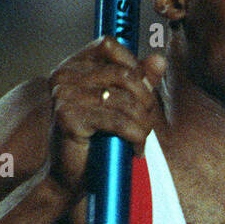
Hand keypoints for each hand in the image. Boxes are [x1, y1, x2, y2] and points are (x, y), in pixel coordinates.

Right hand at [46, 37, 166, 200]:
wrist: (67, 178)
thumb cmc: (93, 142)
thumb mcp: (117, 105)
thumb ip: (138, 79)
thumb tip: (159, 58)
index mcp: (72, 67)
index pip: (109, 45)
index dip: (133, 64)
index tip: (142, 92)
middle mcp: (64, 76)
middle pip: (124, 74)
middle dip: (145, 99)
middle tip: (147, 122)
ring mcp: (65, 95)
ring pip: (125, 100)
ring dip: (143, 123)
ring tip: (141, 139)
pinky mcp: (70, 118)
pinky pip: (119, 121)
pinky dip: (135, 136)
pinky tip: (135, 149)